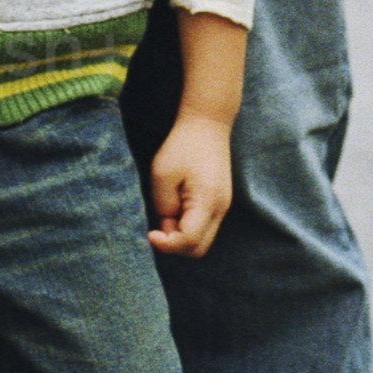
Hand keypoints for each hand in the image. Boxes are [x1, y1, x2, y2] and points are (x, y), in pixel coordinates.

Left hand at [146, 110, 235, 256]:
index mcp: (207, 202)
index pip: (189, 241)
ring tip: (169, 208)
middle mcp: (220, 209)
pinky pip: (204, 227)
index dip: (166, 245)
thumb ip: (163, 205)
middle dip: (175, 244)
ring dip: (181, 234)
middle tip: (161, 221)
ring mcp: (223, 206)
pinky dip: (188, 226)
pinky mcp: (220, 202)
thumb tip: (168, 225)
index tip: (149, 233)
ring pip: (202, 240)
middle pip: (198, 249)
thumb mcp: (162, 174)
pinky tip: (178, 204)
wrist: (207, 123)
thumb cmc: (182, 146)